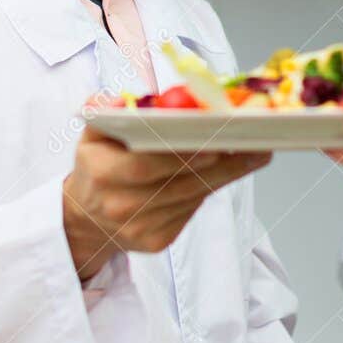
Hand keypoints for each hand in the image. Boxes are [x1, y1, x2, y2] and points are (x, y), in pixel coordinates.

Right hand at [64, 126, 270, 279]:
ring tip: (255, 153)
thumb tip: (134, 100)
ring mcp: (140, 229)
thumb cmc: (97, 166)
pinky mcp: (156, 242)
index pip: (145, 165)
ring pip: (192, 198)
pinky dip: (210, 188)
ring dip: (226, 175)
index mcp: (101, 174)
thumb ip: (107, 111)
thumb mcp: (93, 134)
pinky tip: (231, 170)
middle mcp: (120, 206)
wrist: (87, 218)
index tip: (214, 144)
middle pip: (178, 184)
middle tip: (253, 144)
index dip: (179, 156)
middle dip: (219, 164)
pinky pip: (190, 211)